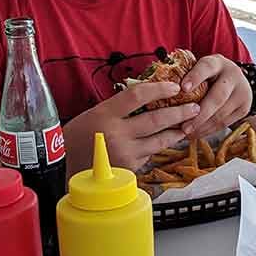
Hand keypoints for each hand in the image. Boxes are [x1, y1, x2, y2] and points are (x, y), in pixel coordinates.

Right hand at [69, 81, 199, 171]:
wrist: (61, 167)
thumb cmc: (76, 137)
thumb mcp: (94, 115)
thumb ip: (119, 108)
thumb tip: (148, 96)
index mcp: (105, 114)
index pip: (138, 95)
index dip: (159, 89)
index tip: (174, 86)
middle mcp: (116, 134)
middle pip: (157, 119)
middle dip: (180, 112)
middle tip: (194, 107)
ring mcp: (124, 154)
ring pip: (159, 141)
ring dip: (176, 132)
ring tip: (186, 125)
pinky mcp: (128, 170)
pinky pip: (148, 155)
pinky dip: (156, 148)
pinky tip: (162, 143)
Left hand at [179, 54, 251, 138]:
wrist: (239, 82)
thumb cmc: (210, 76)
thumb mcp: (202, 70)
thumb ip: (187, 75)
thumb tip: (158, 90)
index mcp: (217, 63)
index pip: (206, 67)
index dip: (195, 77)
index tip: (182, 89)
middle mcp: (232, 75)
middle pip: (217, 97)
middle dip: (199, 114)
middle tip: (184, 127)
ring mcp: (241, 93)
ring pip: (221, 114)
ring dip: (202, 126)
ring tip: (186, 133)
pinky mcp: (243, 108)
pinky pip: (224, 123)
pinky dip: (208, 130)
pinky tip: (196, 134)